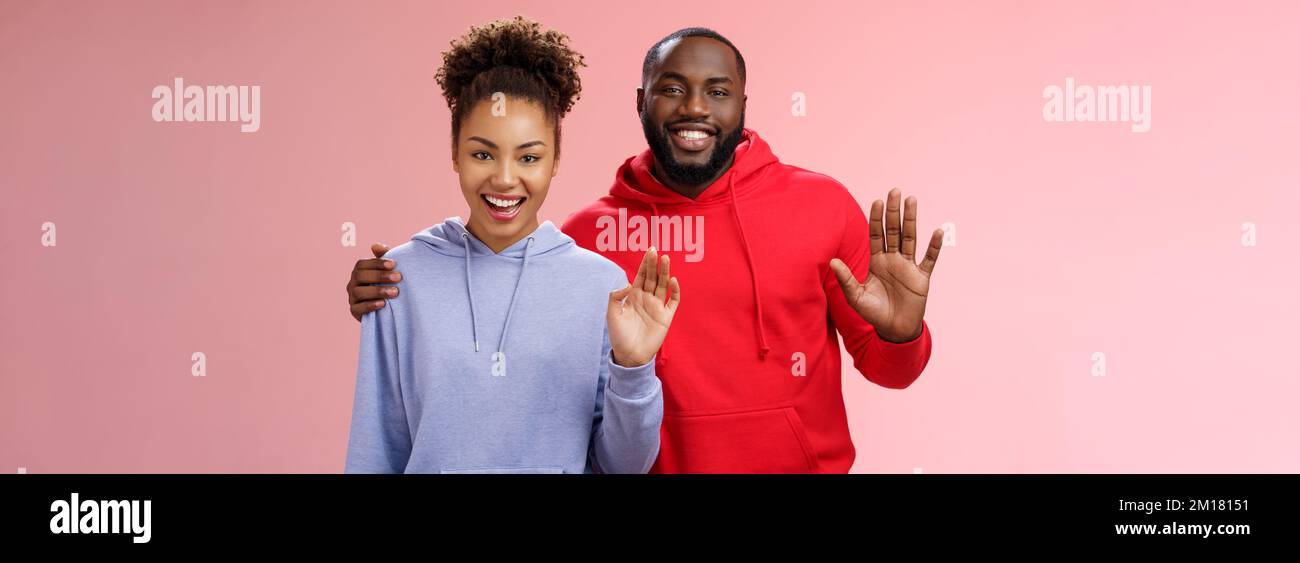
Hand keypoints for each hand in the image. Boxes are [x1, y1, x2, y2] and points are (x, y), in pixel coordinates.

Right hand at [348, 243, 402, 320]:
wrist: (386, 309)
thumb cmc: (387, 285)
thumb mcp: (387, 271)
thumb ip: (383, 257)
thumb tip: (376, 245)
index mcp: (359, 271)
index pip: (362, 264)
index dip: (377, 263)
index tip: (394, 264)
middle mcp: (352, 283)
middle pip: (360, 276)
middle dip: (380, 276)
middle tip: (398, 277)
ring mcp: (352, 297)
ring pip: (359, 292)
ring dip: (378, 291)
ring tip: (395, 292)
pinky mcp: (354, 311)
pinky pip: (358, 308)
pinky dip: (370, 305)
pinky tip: (383, 304)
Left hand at [607, 247, 681, 366]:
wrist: (629, 355)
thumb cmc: (619, 336)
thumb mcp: (611, 314)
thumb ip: (616, 296)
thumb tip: (630, 283)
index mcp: (634, 296)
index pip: (642, 276)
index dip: (645, 264)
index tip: (649, 251)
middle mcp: (647, 299)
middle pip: (653, 277)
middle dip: (654, 264)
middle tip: (656, 251)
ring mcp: (657, 307)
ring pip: (663, 285)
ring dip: (665, 272)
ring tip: (666, 259)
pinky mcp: (666, 317)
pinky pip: (673, 301)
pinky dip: (675, 291)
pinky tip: (673, 281)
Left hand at [830, 188, 942, 342]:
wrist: (894, 330)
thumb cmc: (873, 313)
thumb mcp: (856, 296)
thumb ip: (846, 279)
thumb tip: (832, 262)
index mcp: (877, 261)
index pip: (876, 235)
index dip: (876, 219)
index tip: (877, 201)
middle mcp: (893, 260)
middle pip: (893, 230)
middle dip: (893, 211)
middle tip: (895, 191)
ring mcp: (908, 267)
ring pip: (910, 238)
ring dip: (911, 220)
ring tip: (912, 200)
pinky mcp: (922, 278)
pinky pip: (929, 259)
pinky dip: (934, 247)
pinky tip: (937, 231)